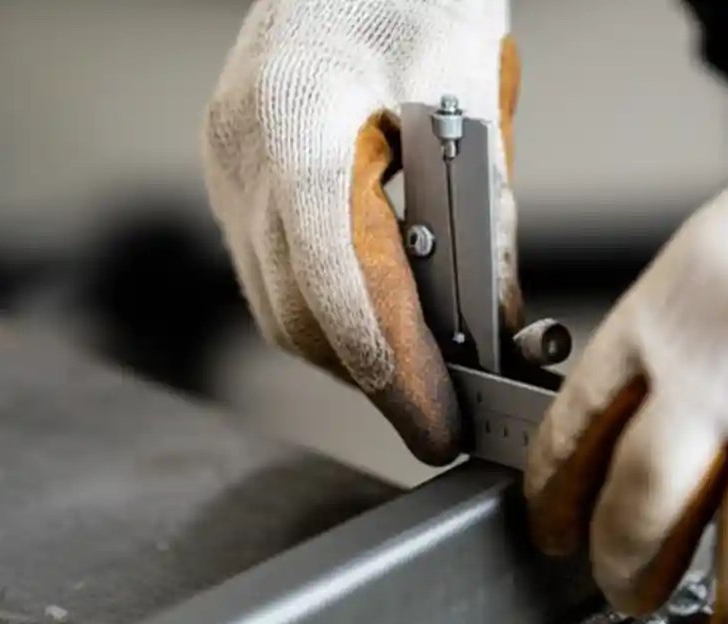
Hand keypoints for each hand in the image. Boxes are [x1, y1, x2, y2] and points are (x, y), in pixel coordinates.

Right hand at [202, 0, 521, 463]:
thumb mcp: (472, 93)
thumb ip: (484, 213)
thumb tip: (500, 325)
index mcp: (297, 116)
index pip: (332, 277)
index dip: (389, 368)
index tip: (438, 425)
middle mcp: (243, 151)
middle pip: (300, 311)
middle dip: (379, 376)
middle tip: (450, 414)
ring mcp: (228, 166)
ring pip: (280, 306)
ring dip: (356, 352)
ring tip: (428, 376)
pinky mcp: (236, 175)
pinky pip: (275, 273)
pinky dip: (334, 311)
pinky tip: (387, 319)